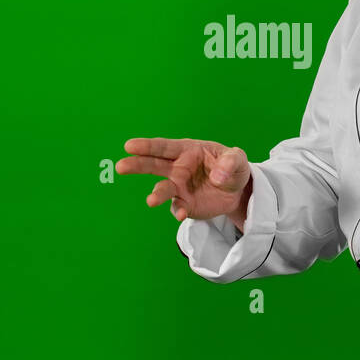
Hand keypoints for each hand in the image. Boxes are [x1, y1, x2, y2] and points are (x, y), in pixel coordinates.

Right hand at [115, 137, 250, 223]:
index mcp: (187, 150)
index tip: (130, 146)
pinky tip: (183, 213)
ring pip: (162, 189)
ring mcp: (179, 187)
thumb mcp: (238, 160)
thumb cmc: (232, 167)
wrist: (237, 191)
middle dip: (137, 165)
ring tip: (151, 200)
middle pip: (153, 165)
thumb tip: (218, 176)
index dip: (147, 146)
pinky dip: (179, 211)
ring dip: (157, 194)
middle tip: (121, 166)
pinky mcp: (185, 204)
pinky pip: (177, 207)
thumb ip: (230, 163)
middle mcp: (178, 168)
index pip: (164, 147)